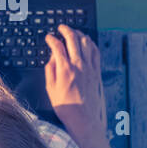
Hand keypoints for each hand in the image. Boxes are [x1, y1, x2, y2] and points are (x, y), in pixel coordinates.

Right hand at [44, 24, 106, 145]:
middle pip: (73, 39)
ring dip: (79, 34)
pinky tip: (87, 42)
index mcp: (65, 69)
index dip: (51, 39)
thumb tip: (52, 58)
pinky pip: (96, 52)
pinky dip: (91, 43)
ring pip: (86, 42)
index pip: (57, 46)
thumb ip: (50, 70)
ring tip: (74, 32)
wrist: (85, 120)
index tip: (49, 37)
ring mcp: (90, 68)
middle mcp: (79, 66)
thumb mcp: (51, 89)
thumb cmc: (67, 108)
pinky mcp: (97, 72)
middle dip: (66, 30)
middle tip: (61, 27)